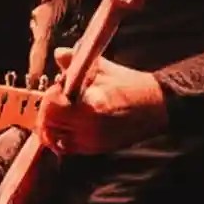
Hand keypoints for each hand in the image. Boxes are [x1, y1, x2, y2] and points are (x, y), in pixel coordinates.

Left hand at [37, 46, 168, 154]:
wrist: (155, 106)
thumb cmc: (129, 85)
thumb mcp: (102, 68)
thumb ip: (76, 61)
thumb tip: (59, 54)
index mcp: (91, 104)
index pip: (53, 104)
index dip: (51, 95)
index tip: (57, 88)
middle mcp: (89, 126)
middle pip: (50, 123)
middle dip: (47, 110)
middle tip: (52, 101)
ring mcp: (91, 140)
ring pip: (55, 138)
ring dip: (50, 125)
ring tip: (55, 114)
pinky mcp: (95, 149)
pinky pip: (67, 148)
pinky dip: (60, 138)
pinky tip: (63, 128)